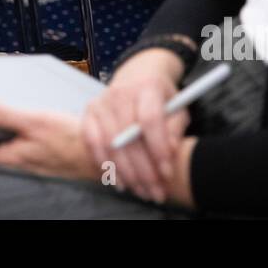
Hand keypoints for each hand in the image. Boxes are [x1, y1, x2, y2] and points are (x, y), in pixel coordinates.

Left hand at [0, 103, 96, 181]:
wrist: (103, 152)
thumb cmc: (71, 140)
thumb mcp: (34, 120)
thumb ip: (2, 115)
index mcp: (10, 157)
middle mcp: (17, 168)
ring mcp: (31, 171)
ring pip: (6, 157)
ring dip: (0, 144)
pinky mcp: (44, 169)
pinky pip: (22, 158)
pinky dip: (18, 146)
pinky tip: (26, 136)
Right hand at [81, 49, 187, 203]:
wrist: (138, 74)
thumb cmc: (160, 96)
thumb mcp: (178, 107)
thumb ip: (175, 128)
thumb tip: (170, 150)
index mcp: (147, 87)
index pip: (149, 119)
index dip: (158, 148)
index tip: (167, 172)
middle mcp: (120, 93)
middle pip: (128, 137)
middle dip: (144, 171)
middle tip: (156, 192)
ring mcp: (101, 102)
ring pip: (110, 144)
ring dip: (126, 173)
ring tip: (141, 191)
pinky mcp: (89, 112)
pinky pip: (92, 143)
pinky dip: (104, 164)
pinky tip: (119, 181)